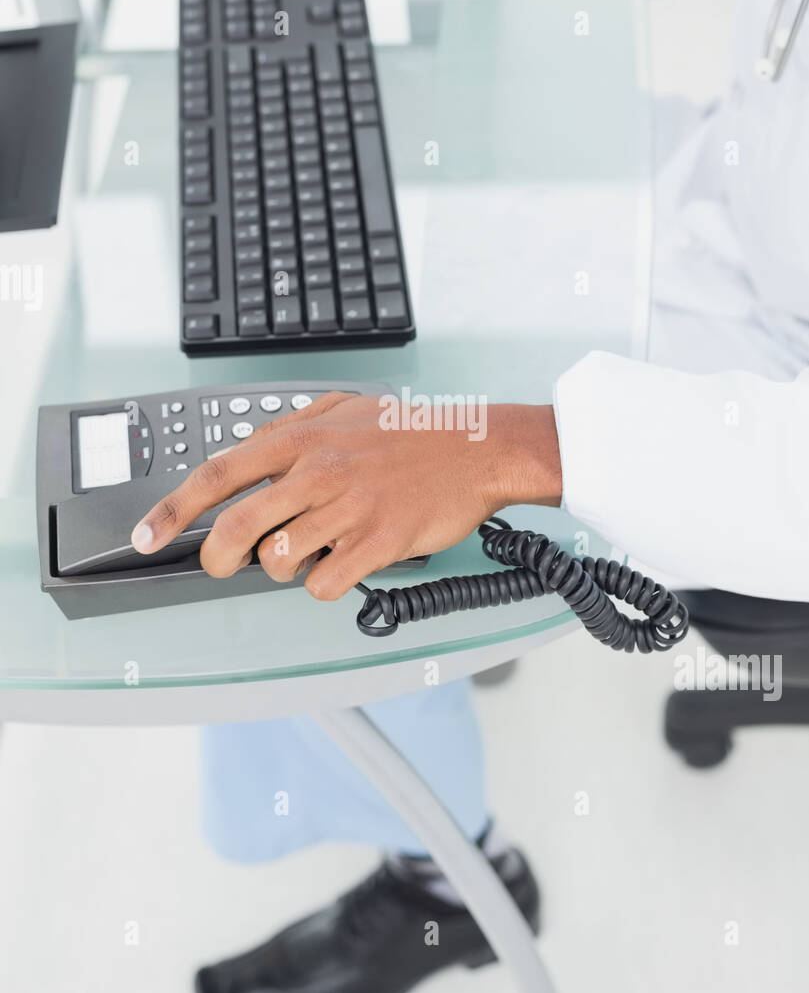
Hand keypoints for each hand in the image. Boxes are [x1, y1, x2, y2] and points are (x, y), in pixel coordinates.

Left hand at [131, 392, 561, 600]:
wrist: (478, 450)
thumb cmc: (413, 434)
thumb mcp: (343, 408)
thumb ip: (290, 425)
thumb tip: (246, 446)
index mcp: (302, 439)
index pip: (216, 475)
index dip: (171, 510)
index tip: (147, 536)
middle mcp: (318, 472)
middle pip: (236, 527)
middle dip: (216, 558)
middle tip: (220, 565)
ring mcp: (349, 508)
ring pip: (278, 560)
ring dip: (281, 567)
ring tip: (307, 553)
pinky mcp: (379, 541)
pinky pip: (326, 584)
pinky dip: (323, 584)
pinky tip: (341, 564)